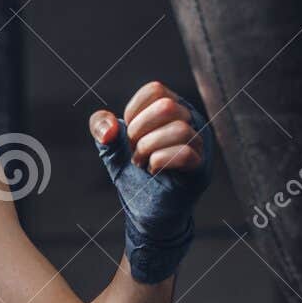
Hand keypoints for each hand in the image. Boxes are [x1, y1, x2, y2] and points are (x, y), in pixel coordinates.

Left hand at [90, 80, 214, 283]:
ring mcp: (200, 145)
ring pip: (179, 129)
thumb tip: (109, 129)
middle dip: (140, 130)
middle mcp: (192, 121)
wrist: (145, 212)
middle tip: (135, 152)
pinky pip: (186, 154)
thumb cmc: (134, 176)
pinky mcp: (200, 169)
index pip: (155, 90)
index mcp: (173, 108)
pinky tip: (153, 170)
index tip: (129, 136)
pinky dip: (160, 161)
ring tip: (142, 163)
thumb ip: (101, 128)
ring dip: (149, 148)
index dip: (134, 112)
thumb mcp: (111, 148)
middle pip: (167, 106)